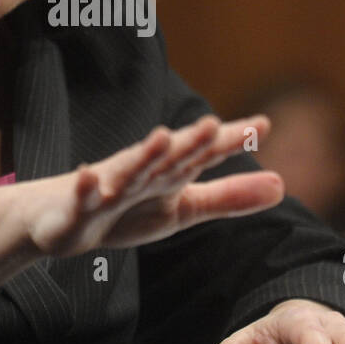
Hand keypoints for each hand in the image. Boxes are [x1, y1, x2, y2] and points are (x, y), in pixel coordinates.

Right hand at [25, 114, 283, 258]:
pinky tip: (88, 176)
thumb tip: (282, 184)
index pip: (204, 154)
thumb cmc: (127, 208)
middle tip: (214, 124)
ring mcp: (108, 187)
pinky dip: (85, 186)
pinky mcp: (78, 206)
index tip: (262, 125)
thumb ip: (229, 197)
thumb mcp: (183, 207)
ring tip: (162, 136)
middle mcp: (142, 172)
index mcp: (169, 172)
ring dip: (144, 154)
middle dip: (191, 141)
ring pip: (129, 171)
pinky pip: (82, 196)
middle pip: (170, 157)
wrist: (62, 218)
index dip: (230, 141)